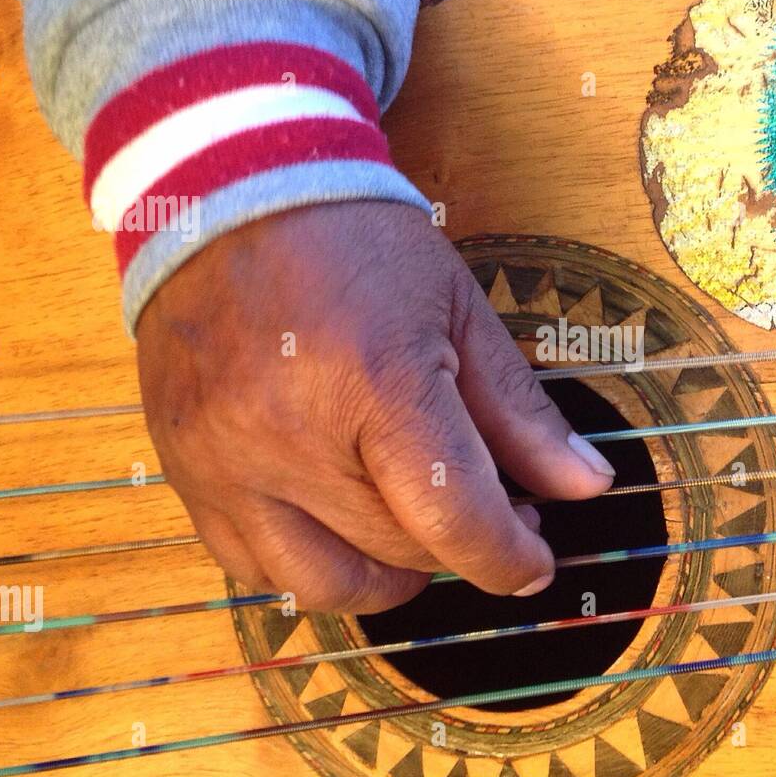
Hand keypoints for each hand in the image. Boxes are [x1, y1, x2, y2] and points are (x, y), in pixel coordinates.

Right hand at [135, 201, 615, 612]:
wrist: (228, 194)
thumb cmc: (355, 244)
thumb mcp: (457, 312)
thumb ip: (522, 412)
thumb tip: (590, 486)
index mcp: (375, 383)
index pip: (454, 518)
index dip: (509, 557)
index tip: (535, 562)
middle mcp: (291, 438)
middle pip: (399, 552)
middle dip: (460, 549)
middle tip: (488, 511)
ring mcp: (226, 462)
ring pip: (323, 582)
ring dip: (387, 577)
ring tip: (416, 534)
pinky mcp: (185, 471)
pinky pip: (250, 564)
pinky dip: (308, 563)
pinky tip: (340, 525)